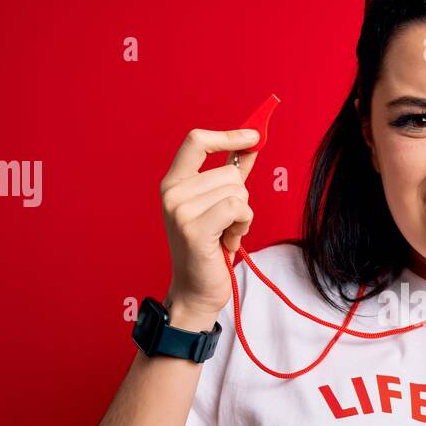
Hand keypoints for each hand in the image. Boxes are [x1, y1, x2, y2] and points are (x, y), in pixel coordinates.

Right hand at [158, 126, 260, 317]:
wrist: (196, 290)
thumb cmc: (208, 248)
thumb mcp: (218, 205)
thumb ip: (231, 174)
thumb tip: (250, 145)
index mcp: (173, 183)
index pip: (196, 141)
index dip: (228, 135)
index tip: (253, 136)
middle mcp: (172, 193)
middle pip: (229, 172)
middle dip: (240, 198)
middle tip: (226, 223)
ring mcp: (180, 210)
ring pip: (237, 191)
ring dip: (242, 216)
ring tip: (225, 234)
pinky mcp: (194, 229)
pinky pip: (237, 208)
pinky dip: (243, 225)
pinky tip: (229, 241)